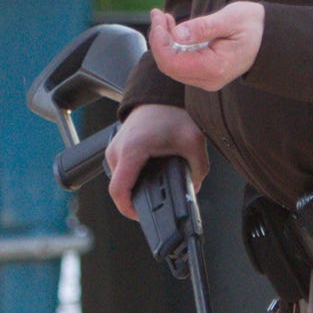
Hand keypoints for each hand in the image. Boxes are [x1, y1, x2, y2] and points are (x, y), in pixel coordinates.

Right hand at [105, 103, 208, 221]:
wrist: (160, 95)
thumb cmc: (172, 113)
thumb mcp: (193, 142)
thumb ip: (198, 170)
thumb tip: (193, 189)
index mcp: (132, 150)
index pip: (119, 191)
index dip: (129, 210)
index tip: (143, 216)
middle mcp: (117, 150)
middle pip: (119, 189)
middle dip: (138, 200)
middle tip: (159, 204)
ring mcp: (114, 149)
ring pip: (119, 181)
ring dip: (135, 189)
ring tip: (155, 189)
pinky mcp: (116, 148)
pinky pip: (120, 173)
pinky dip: (133, 179)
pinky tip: (149, 178)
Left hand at [148, 2, 263, 92]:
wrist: (268, 37)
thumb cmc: (252, 25)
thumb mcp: (230, 19)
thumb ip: (204, 27)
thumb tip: (177, 34)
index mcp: (214, 68)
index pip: (172, 62)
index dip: (159, 41)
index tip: (159, 17)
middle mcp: (208, 79)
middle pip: (168, 65)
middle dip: (159, 39)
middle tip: (159, 14)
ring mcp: (205, 79)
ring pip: (172, 65)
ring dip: (164, 42)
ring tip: (165, 18)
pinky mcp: (204, 73)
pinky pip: (180, 63)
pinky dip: (172, 46)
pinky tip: (173, 28)